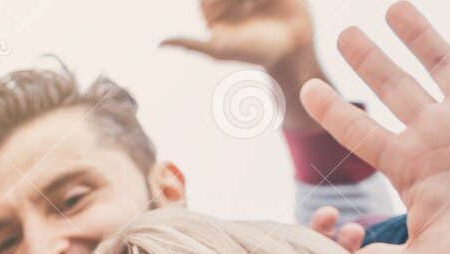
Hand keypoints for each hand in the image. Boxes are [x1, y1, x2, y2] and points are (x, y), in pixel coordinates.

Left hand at [163, 0, 323, 130]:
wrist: (289, 51)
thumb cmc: (253, 53)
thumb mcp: (218, 50)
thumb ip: (190, 44)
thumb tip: (159, 44)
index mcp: (214, 14)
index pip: (205, 0)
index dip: (216, 3)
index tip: (227, 12)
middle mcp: (231, 3)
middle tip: (246, 11)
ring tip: (257, 5)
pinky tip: (268, 1)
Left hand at [303, 1, 449, 253]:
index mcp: (413, 169)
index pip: (361, 133)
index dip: (333, 112)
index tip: (306, 90)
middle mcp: (442, 136)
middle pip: (393, 88)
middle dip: (368, 60)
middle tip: (343, 36)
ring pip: (441, 62)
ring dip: (418, 34)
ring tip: (391, 7)